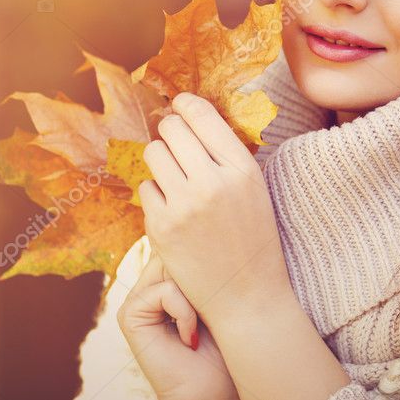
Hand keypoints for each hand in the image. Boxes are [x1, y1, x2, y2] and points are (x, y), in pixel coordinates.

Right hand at [117, 249, 239, 399]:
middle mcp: (150, 282)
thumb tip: (211, 221)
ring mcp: (137, 298)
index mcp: (170, 275)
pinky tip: (191, 338)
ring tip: (204, 323)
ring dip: (197, 295)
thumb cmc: (228, 345)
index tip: (227, 282)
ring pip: (172, 266)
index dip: (208, 254)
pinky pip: (163, 292)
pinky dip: (185, 313)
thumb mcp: (223, 292)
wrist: (216, 391)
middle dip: (204, 275)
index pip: (186, 241)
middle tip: (215, 308)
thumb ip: (206, 261)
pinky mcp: (129, 315)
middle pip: (177, 250)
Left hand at [138, 92, 292, 323]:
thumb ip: (226, 153)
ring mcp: (184, 205)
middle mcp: (212, 182)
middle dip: (171, 131)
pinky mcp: (161, 227)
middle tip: (176, 143)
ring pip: (153, 153)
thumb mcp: (253, 188)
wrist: (246, 295)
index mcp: (242, 169)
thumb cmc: (253, 237)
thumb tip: (191, 115)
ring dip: (161, 159)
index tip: (179, 104)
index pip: (202, 115)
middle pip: (171, 129)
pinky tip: (173, 207)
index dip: (185, 104)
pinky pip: (146, 187)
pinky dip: (156, 193)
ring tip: (175, 175)